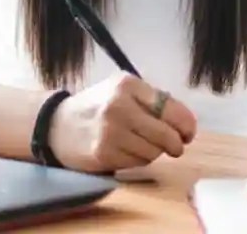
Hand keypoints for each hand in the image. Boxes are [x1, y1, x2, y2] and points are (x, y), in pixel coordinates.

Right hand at [48, 73, 196, 172]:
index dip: (186, 125)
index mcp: (127, 84)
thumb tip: (185, 123)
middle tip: (176, 146)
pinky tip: (126, 151)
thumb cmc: (97, 107)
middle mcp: (118, 105)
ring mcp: (110, 131)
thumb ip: (151, 101)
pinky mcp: (104, 153)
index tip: (188, 133)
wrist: (58, 125)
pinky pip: (138, 163)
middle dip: (176, 144)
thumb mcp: (121, 91)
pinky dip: (138, 160)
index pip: (171, 108)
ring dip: (155, 152)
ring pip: (154, 151)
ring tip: (142, 144)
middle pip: (166, 134)